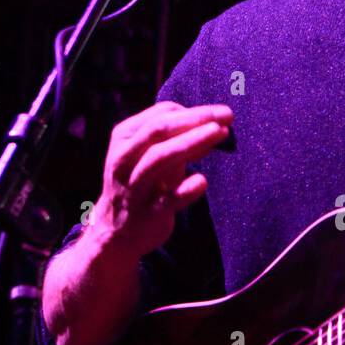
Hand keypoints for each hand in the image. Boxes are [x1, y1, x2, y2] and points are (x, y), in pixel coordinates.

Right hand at [89, 101, 232, 259]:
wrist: (116, 233)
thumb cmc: (142, 185)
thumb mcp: (153, 157)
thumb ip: (180, 142)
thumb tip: (217, 127)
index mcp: (125, 138)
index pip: (161, 114)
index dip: (194, 111)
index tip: (220, 114)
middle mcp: (124, 159)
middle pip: (159, 130)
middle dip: (195, 119)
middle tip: (227, 115)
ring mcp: (132, 187)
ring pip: (159, 158)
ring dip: (190, 143)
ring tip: (218, 133)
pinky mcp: (145, 214)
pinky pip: (167, 200)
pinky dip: (185, 189)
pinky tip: (202, 181)